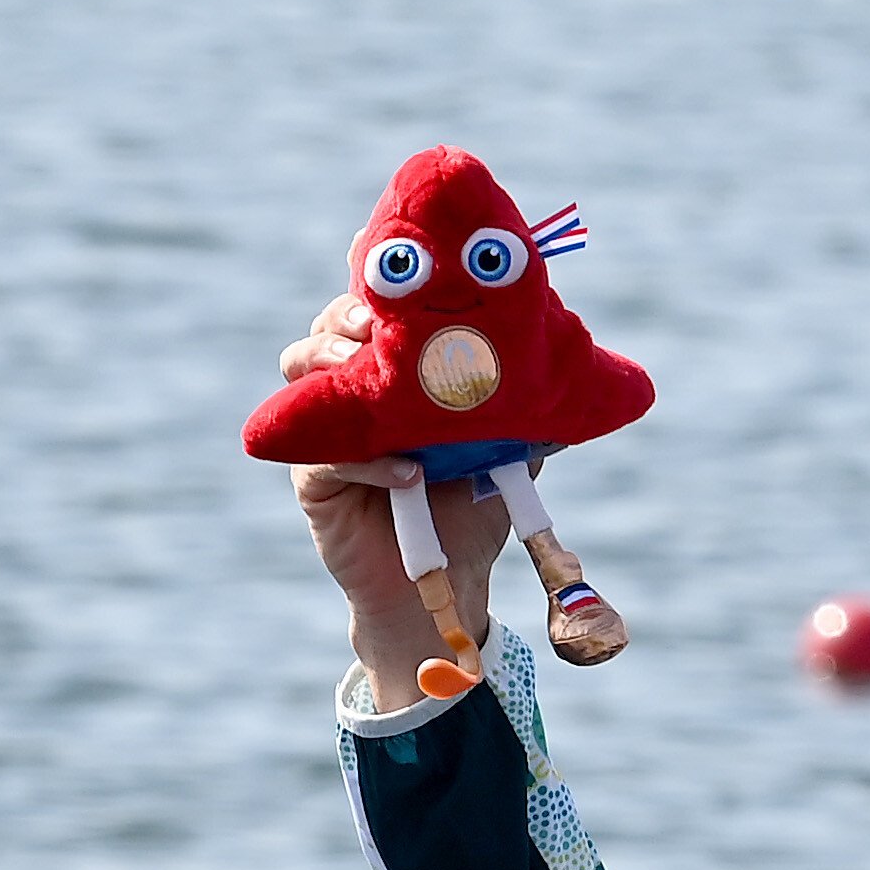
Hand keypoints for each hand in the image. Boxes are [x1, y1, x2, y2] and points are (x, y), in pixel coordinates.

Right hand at [276, 291, 510, 713]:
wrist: (448, 587)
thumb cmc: (470, 515)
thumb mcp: (503, 458)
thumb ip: (520, 417)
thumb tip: (568, 380)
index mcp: (388, 377)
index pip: (368, 315)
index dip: (373, 290)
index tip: (403, 282)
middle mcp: (348, 394)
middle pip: (325, 330)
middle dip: (346, 317)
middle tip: (376, 322)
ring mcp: (324, 433)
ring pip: (302, 371)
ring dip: (332, 362)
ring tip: (371, 373)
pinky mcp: (313, 480)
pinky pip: (325, 455)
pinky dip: (368, 461)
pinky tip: (408, 471)